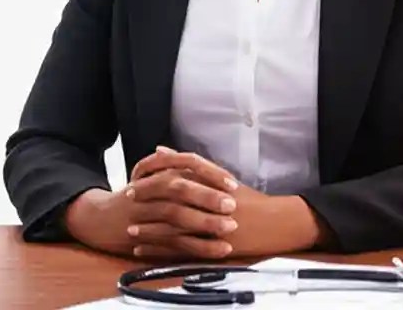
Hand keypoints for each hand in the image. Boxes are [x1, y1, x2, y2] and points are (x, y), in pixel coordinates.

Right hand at [61, 179, 236, 259]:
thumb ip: (175, 168)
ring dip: (205, 223)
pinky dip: (198, 247)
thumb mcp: (151, 176)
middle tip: (232, 205)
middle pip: (179, 190)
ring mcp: (145, 215)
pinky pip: (175, 243)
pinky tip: (219, 250)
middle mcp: (149, 191)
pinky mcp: (146, 238)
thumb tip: (201, 161)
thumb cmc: (134, 198)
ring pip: (176, 217)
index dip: (210, 174)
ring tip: (229, 229)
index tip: (232, 183)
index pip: (185, 165)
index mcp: (156, 173)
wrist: (98, 218)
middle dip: (207, 197)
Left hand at [128, 147, 328, 258]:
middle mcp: (208, 203)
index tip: (134, 182)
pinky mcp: (211, 246)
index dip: (152, 181)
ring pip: (171, 228)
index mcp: (209, 183)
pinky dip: (159, 250)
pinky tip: (143, 251)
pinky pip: (179, 250)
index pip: (174, 178)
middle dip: (146, 203)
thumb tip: (160, 150)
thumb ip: (190, 166)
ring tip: (130, 231)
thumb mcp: (220, 178)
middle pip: (169, 202)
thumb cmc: (249, 200)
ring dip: (148, 230)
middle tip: (127, 203)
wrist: (275, 223)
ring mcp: (209, 226)